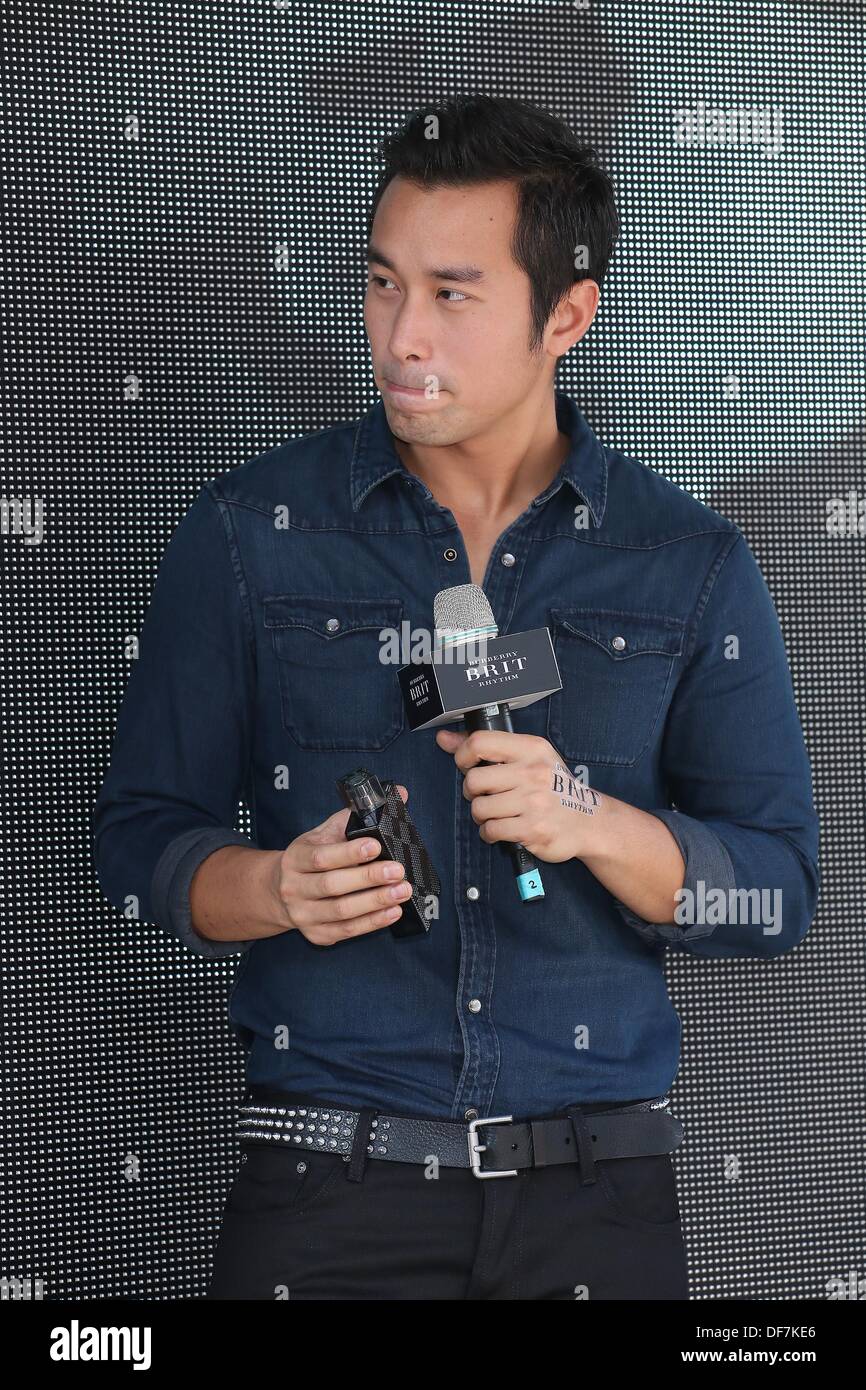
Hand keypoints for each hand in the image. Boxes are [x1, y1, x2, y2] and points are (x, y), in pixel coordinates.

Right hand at [271, 787, 413, 944]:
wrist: (280, 893)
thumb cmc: (310, 858)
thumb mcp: (323, 834)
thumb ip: (356, 815)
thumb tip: (398, 794)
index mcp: (295, 858)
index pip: (321, 857)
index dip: (349, 852)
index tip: (375, 846)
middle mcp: (294, 888)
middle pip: (332, 885)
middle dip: (368, 878)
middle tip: (398, 871)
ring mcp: (303, 915)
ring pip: (341, 911)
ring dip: (375, 902)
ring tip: (402, 891)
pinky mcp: (317, 935)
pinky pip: (347, 930)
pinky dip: (372, 922)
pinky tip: (392, 911)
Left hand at [435, 728, 602, 863]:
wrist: (589, 821)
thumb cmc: (553, 787)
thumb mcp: (528, 758)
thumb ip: (486, 748)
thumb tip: (443, 739)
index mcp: (531, 749)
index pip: (480, 742)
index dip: (462, 755)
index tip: (466, 765)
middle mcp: (533, 773)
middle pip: (474, 780)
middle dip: (472, 793)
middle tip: (484, 796)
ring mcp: (533, 802)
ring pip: (479, 809)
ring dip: (481, 816)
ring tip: (496, 814)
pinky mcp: (532, 829)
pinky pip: (491, 830)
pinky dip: (489, 833)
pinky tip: (501, 830)